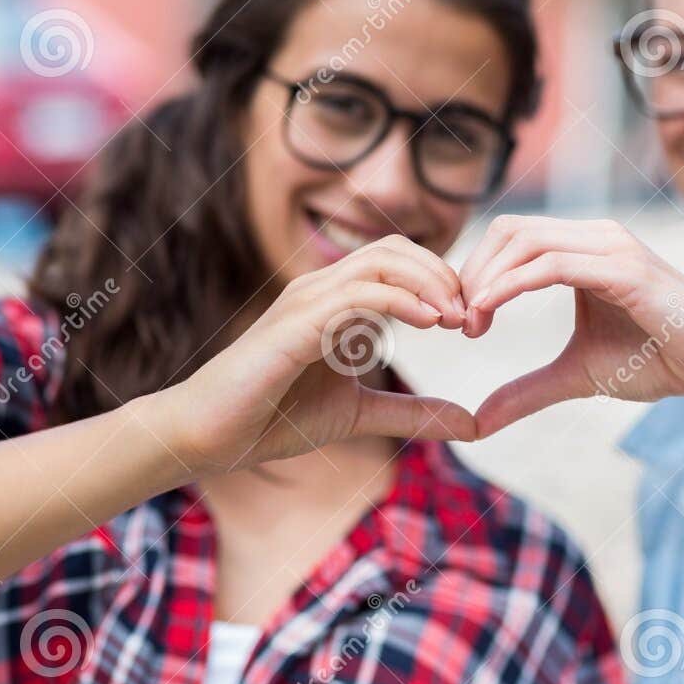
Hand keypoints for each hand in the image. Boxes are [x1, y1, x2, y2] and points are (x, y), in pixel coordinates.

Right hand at [171, 236, 474, 472]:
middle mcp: (321, 288)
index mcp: (334, 300)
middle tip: (471, 315)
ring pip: (380, 260)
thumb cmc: (274, 419)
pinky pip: (358, 294)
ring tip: (456, 318)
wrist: (211, 436)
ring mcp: (306, 299)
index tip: (471, 320)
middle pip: (395, 247)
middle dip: (442, 274)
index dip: (441, 280)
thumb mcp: (360, 415)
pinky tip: (429, 324)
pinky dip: (402, 301)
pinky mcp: (296, 323)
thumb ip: (412, 414)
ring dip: (428, 283)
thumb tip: (471, 424)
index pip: (398, 259)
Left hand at [458, 216, 683, 435]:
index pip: (510, 238)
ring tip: (472, 324)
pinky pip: (551, 264)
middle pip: (507, 229)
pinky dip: (509, 286)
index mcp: (585, 248)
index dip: (476, 273)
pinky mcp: (624, 268)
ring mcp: (612, 247)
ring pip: (524, 240)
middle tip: (460, 324)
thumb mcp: (579, 375)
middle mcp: (596, 236)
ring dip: (485, 280)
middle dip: (472, 272)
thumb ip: (528, 390)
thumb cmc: (662, 360)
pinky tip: (489, 313)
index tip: (462, 323)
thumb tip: (479, 421)